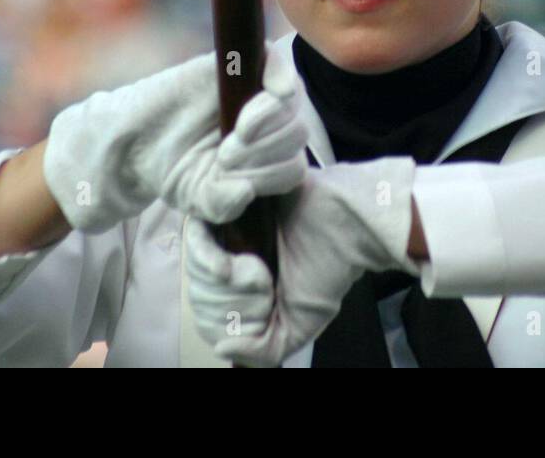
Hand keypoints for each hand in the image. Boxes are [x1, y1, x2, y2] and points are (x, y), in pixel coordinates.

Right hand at [42, 48, 309, 231]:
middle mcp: (271, 127)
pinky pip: (279, 65)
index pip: (292, 168)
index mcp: (268, 159)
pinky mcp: (244, 63)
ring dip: (262, 127)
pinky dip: (280, 79)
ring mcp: (260, 93)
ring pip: (289, 108)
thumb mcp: (198, 198)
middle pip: (295, 136)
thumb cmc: (176, 169)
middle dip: (261, 154)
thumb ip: (223, 204)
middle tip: (224, 156)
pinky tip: (269, 93)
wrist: (139, 139)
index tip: (230, 175)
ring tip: (227, 138)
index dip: (268, 176)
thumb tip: (245, 192)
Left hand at [184, 158, 418, 366]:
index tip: (246, 317)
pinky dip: (206, 254)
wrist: (349, 227)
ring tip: (251, 278)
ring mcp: (231, 221)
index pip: (205, 299)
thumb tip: (222, 349)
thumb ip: (263, 349)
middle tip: (257, 294)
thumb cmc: (328, 273)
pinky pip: (199, 226)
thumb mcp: (297, 326)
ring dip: (213, 278)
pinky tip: (229, 267)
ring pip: (194, 254)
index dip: (215, 316)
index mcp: (245, 273)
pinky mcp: (231, 196)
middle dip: (218, 298)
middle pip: (195, 277)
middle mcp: (234, 245)